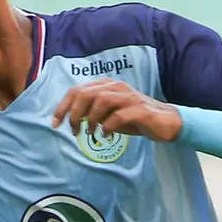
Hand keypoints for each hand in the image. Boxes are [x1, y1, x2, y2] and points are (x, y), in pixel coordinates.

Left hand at [50, 80, 182, 143]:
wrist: (167, 122)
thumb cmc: (137, 118)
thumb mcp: (111, 114)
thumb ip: (94, 113)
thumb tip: (74, 119)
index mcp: (107, 86)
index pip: (77, 90)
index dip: (63, 106)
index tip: (55, 123)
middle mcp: (116, 87)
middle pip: (85, 94)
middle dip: (74, 113)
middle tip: (74, 131)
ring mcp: (129, 97)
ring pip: (100, 101)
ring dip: (90, 119)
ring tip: (90, 133)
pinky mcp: (140, 110)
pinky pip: (118, 116)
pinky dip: (108, 126)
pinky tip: (106, 136)